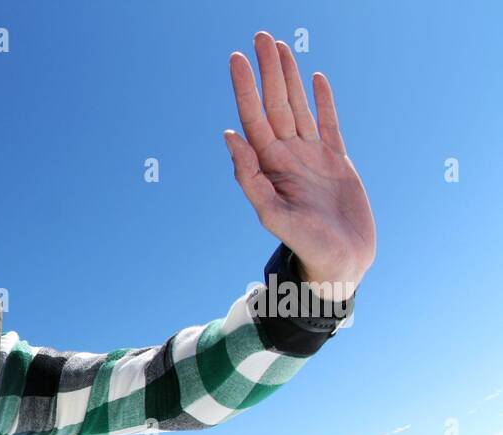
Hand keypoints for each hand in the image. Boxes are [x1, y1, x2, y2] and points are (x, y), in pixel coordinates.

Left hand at [225, 32, 376, 295]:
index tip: (237, 58)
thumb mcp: (273, 214)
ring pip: (298, 108)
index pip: (253, 118)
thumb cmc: (305, 246)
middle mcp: (288, 158)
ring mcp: (312, 158)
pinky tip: (315, 79)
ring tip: (281, 48)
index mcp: (270, 167)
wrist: (339, 264)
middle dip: (267, 71)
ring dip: (289, 78)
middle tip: (260, 36)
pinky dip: (322, 102)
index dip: (245, 88)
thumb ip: (249, 177)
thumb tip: (230, 136)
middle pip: (275, 105)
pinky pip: (329, 124)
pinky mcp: (337, 162)